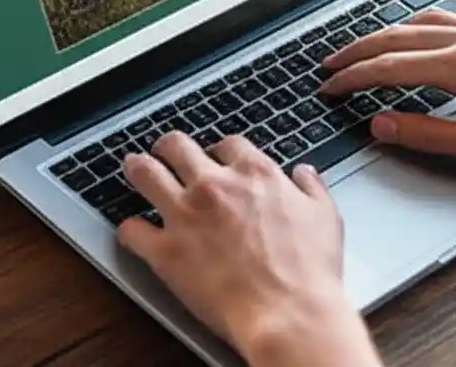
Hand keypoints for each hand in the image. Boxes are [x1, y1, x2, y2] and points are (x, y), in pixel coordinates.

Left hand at [118, 133, 381, 366]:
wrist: (288, 312)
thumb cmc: (309, 271)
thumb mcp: (326, 217)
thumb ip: (311, 188)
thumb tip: (304, 173)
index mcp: (255, 174)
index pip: (227, 143)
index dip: (219, 148)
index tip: (216, 156)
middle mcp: (215, 185)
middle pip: (178, 146)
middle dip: (169, 146)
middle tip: (165, 151)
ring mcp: (185, 215)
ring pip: (145, 174)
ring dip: (137, 168)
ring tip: (133, 167)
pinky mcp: (165, 251)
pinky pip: (131, 231)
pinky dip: (129, 230)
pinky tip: (132, 231)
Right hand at [321, 10, 455, 172]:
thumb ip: (425, 134)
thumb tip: (381, 124)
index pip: (388, 67)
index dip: (352, 79)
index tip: (328, 87)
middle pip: (397, 37)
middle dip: (358, 50)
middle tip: (330, 63)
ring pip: (422, 21)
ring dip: (386, 32)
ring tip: (365, 46)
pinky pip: (453, 15)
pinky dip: (423, 21)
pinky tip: (422, 28)